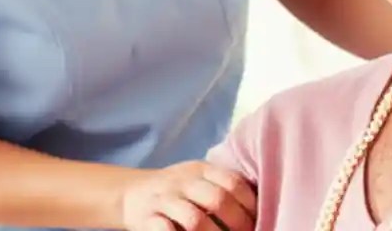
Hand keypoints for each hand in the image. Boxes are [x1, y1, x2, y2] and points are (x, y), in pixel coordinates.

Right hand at [121, 161, 256, 230]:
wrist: (129, 193)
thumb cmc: (176, 190)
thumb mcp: (198, 177)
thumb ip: (223, 184)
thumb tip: (261, 204)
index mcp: (200, 169)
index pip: (233, 182)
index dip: (250, 204)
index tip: (260, 219)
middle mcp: (182, 182)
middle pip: (218, 199)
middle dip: (238, 222)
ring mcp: (164, 201)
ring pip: (194, 219)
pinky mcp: (147, 220)